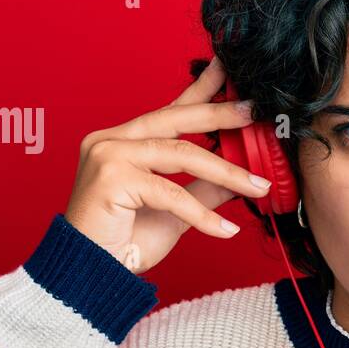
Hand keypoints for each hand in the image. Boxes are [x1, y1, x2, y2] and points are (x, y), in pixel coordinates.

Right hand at [64, 57, 271, 273]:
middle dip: (219, 114)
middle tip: (253, 110)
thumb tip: (238, 178)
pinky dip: (201, 214)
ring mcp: (108, 155)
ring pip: (180, 154)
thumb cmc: (123, 245)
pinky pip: (171, 192)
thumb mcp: (176, 213)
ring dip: (226, 172)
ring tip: (258, 185)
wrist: (90, 277)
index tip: (226, 70)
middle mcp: (111, 141)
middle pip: (175, 120)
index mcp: (122, 143)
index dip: (200, 90)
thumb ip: (203, 190)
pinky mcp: (111, 178)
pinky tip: (225, 230)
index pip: (168, 111)